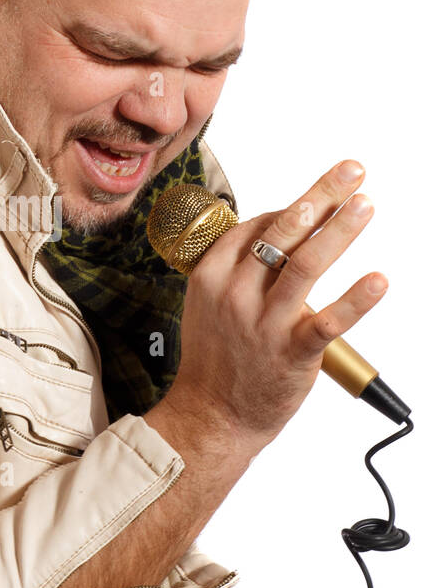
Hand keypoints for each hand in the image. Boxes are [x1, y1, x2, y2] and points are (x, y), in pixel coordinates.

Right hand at [162, 159, 387, 450]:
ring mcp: (264, 323)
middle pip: (283, 231)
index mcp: (212, 276)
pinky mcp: (292, 352)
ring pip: (305, 264)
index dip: (291, 208)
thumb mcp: (207, 303)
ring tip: (364, 204)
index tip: (319, 198)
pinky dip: (357, 299)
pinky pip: (328, 320)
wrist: (211, 415)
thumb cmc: (215, 360)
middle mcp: (236, 294)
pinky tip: (379, 281)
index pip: (256, 226)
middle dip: (321, 195)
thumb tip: (276, 232)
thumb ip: (236, 269)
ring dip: (339, 229)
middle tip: (352, 172)